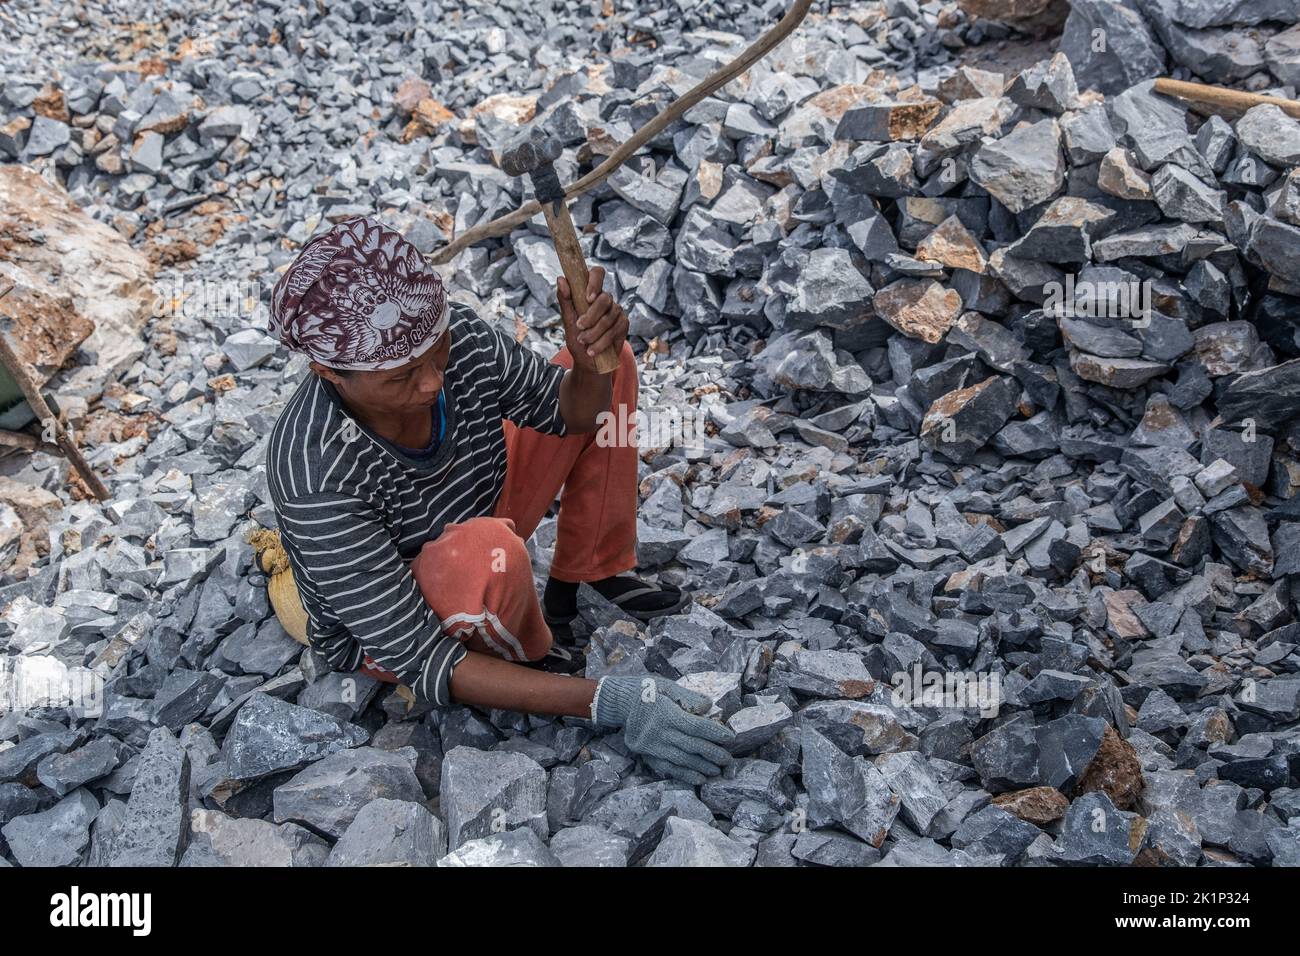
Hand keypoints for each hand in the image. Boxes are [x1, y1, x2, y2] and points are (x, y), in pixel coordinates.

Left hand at [557, 266, 627, 373]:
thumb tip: (561, 279)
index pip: (597, 274)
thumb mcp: (568, 320)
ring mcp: (617, 311)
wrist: (588, 362)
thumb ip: (565, 300)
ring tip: (583, 342)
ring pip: (609, 317)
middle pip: (605, 298)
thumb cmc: (577, 339)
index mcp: (591, 293)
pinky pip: (614, 330)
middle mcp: (606, 299)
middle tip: (580, 327)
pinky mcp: (624, 324)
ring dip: (594, 332)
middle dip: (591, 316)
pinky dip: (601, 342)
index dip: (594, 282)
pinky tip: (592, 350)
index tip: (587, 298)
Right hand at [592, 675, 734, 784]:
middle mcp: (659, 732)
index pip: (696, 726)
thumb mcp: (666, 686)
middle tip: (728, 760)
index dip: (714, 733)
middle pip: (691, 746)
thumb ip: (689, 697)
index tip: (729, 738)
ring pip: (681, 760)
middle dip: (712, 754)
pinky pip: (667, 767)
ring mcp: (652, 746)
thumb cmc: (645, 690)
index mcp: (666, 713)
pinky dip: (684, 774)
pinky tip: (698, 778)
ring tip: (717, 771)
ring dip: (701, 767)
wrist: (618, 702)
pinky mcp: (646, 754)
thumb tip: (709, 707)